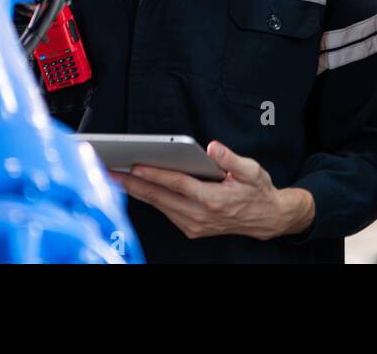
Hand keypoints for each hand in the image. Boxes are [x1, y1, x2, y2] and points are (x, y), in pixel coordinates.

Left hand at [112, 141, 314, 240]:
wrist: (266, 219)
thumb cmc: (257, 191)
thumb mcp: (251, 170)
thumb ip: (230, 159)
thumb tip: (212, 147)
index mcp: (213, 199)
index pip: (177, 184)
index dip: (155, 174)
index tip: (135, 165)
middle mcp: (200, 215)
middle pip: (159, 197)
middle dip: (133, 183)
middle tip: (110, 171)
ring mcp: (194, 224)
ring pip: (159, 205)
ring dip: (136, 191)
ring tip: (116, 177)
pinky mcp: (191, 229)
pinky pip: (166, 211)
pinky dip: (150, 199)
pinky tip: (137, 187)